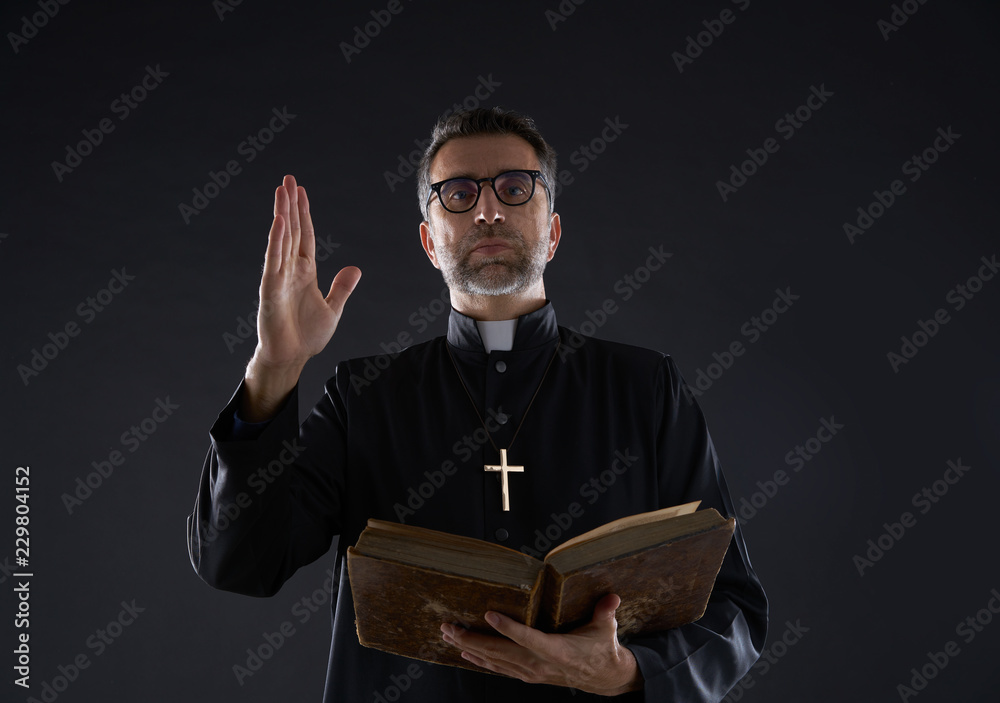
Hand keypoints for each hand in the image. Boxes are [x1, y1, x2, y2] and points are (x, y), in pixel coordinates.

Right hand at [256, 174, 359, 366]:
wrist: (291, 357)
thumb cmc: (307, 335)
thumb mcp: (333, 309)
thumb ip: (342, 288)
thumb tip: (355, 268)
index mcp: (305, 272)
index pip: (305, 236)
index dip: (304, 214)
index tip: (302, 192)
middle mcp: (290, 270)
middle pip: (291, 230)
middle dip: (290, 205)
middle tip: (288, 179)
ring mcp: (279, 277)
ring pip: (281, 239)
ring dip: (281, 214)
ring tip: (281, 191)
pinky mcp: (270, 290)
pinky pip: (273, 261)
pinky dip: (276, 241)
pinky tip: (279, 222)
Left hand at [440, 594, 642, 695]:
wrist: (605, 678)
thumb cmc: (603, 649)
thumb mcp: (607, 629)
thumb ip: (606, 612)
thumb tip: (612, 597)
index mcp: (559, 651)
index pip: (529, 638)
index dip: (509, 628)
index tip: (489, 615)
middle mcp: (541, 664)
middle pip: (501, 653)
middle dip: (473, 640)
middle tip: (450, 627)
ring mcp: (532, 672)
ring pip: (495, 661)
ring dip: (470, 648)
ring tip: (449, 635)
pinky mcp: (529, 675)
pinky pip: (499, 668)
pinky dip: (480, 660)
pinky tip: (465, 653)